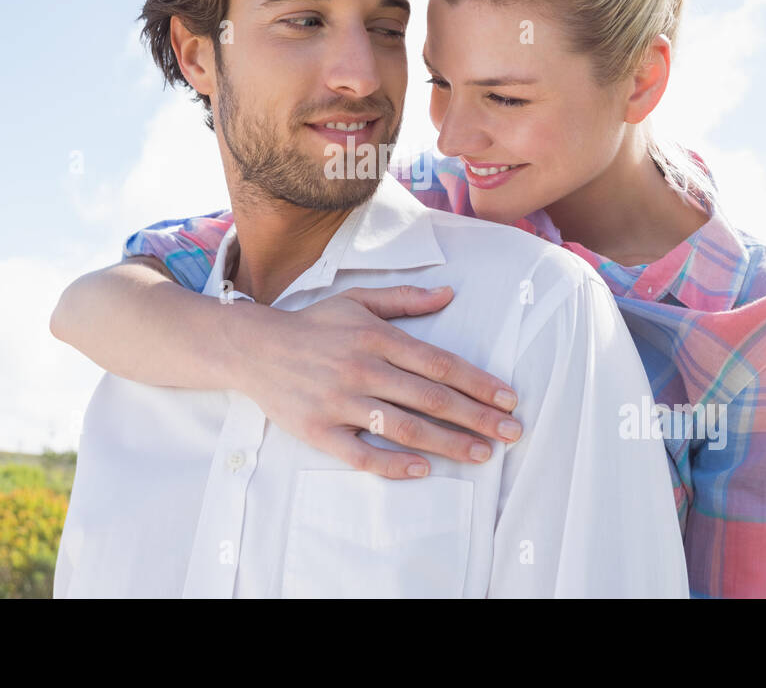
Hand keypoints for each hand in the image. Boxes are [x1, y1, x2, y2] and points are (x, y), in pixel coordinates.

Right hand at [227, 285, 521, 479]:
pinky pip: (360, 454)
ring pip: (404, 428)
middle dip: (477, 418)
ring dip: (447, 444)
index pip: (440, 363)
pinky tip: (423, 470)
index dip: (479, 383)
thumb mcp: (357, 300)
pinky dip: (392, 464)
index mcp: (377, 338)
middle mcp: (362, 369)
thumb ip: (404, 300)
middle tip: (512, 433)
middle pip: (431, 398)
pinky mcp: (318, 430)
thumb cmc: (312, 324)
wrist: (253, 348)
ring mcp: (339, 402)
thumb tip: (449, 294)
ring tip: (481, 455)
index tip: (508, 398)